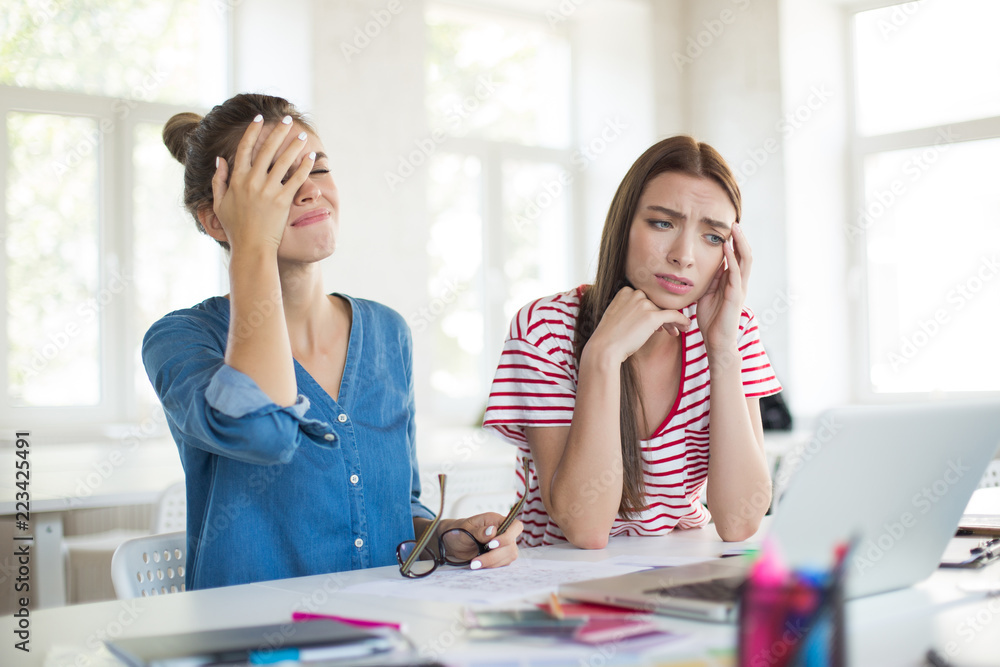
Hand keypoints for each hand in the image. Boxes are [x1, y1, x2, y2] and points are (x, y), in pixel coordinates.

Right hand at [210, 115, 315, 250]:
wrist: (251, 248)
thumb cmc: (235, 228)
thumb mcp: (219, 203)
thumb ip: (219, 180)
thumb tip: (220, 159)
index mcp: (236, 179)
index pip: (244, 148)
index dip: (252, 131)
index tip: (259, 118)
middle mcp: (252, 181)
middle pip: (266, 149)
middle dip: (277, 131)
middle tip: (286, 119)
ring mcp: (267, 190)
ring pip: (283, 161)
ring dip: (294, 146)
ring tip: (301, 136)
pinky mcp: (282, 200)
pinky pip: (296, 179)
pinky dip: (304, 166)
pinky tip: (311, 157)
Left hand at [439, 513, 521, 568]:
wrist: (453, 542)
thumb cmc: (459, 531)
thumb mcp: (466, 529)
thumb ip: (479, 531)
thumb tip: (492, 531)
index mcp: (496, 521)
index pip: (515, 526)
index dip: (508, 536)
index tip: (492, 545)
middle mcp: (503, 532)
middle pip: (511, 545)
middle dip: (494, 555)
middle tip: (476, 560)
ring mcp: (504, 545)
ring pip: (509, 556)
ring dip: (493, 562)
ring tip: (475, 564)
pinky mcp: (500, 555)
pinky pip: (504, 563)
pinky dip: (492, 566)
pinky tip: (479, 565)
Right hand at [587, 286, 691, 363]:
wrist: (604, 348)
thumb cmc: (609, 337)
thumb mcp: (617, 316)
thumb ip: (630, 310)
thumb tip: (646, 315)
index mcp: (625, 291)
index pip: (647, 298)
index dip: (653, 309)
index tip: (656, 322)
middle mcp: (635, 293)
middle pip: (657, 303)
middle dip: (663, 316)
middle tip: (670, 328)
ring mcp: (644, 304)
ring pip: (665, 310)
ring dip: (672, 321)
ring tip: (676, 331)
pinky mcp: (652, 316)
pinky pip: (673, 315)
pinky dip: (681, 320)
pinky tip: (686, 326)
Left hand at [697, 222, 751, 358]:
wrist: (717, 342)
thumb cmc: (712, 321)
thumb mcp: (707, 295)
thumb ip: (710, 281)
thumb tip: (708, 266)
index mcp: (732, 282)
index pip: (736, 257)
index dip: (734, 242)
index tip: (727, 227)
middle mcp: (739, 283)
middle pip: (744, 255)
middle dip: (740, 238)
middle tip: (734, 221)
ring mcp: (739, 289)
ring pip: (744, 261)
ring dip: (739, 243)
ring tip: (735, 228)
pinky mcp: (735, 297)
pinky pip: (735, 274)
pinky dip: (731, 260)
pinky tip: (727, 248)